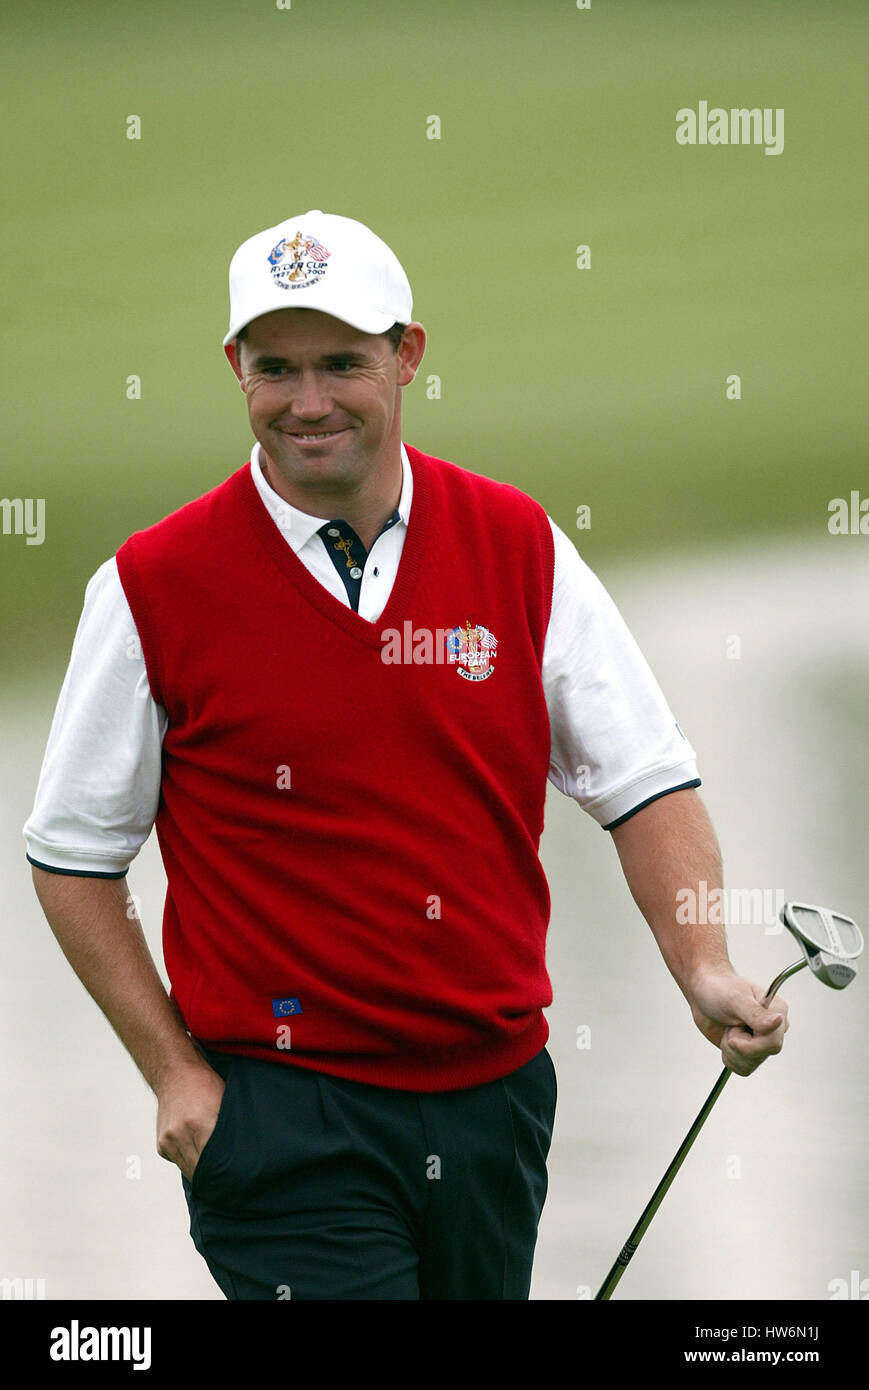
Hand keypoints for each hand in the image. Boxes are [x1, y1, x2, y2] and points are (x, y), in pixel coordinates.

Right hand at [156, 1059, 226, 1179]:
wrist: (175, 1074)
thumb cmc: (207, 1086)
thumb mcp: (224, 1102)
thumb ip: (229, 1129)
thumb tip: (243, 1154)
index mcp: (200, 1123)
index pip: (214, 1162)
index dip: (224, 1172)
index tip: (235, 1178)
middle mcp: (181, 1134)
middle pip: (200, 1170)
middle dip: (213, 1176)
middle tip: (228, 1179)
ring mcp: (168, 1140)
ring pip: (187, 1169)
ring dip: (200, 1170)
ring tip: (215, 1168)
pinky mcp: (161, 1144)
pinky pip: (178, 1161)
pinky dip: (188, 1159)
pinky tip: (197, 1148)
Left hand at [687, 967, 788, 1076]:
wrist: (703, 991)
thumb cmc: (719, 988)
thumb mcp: (735, 999)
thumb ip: (757, 1014)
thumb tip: (778, 1021)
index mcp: (777, 1011)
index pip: (773, 1042)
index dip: (750, 1044)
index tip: (732, 1032)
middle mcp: (773, 1028)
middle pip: (762, 1055)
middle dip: (737, 1045)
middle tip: (729, 1027)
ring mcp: (761, 1041)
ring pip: (751, 1064)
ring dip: (731, 1050)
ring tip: (728, 1030)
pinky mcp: (749, 1050)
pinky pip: (743, 1068)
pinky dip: (729, 1057)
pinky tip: (727, 1039)